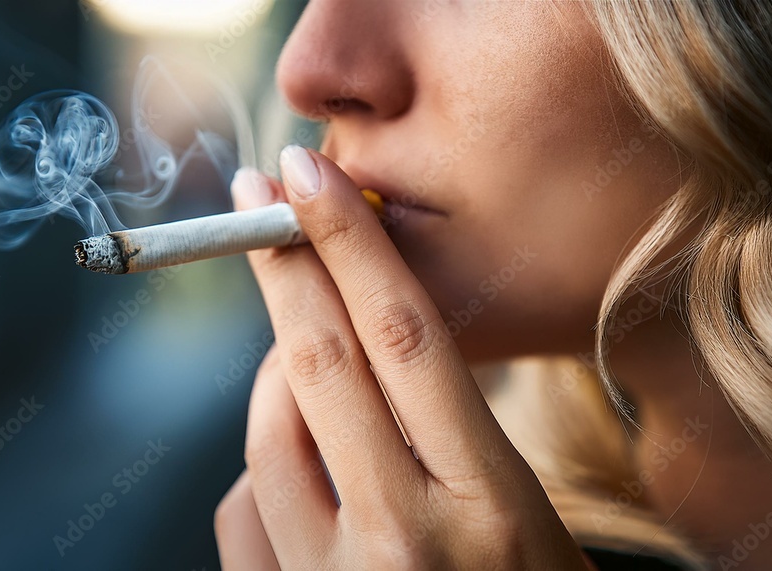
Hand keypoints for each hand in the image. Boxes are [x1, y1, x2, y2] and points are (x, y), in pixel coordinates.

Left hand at [214, 146, 590, 569]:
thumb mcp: (527, 521)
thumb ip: (445, 438)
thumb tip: (352, 354)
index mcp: (493, 509)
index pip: (409, 341)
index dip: (353, 246)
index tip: (312, 177)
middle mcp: (405, 541)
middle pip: (322, 365)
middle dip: (284, 265)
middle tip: (259, 196)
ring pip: (269, 431)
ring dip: (280, 375)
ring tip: (310, 362)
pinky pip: (245, 506)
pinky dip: (265, 466)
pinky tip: (302, 479)